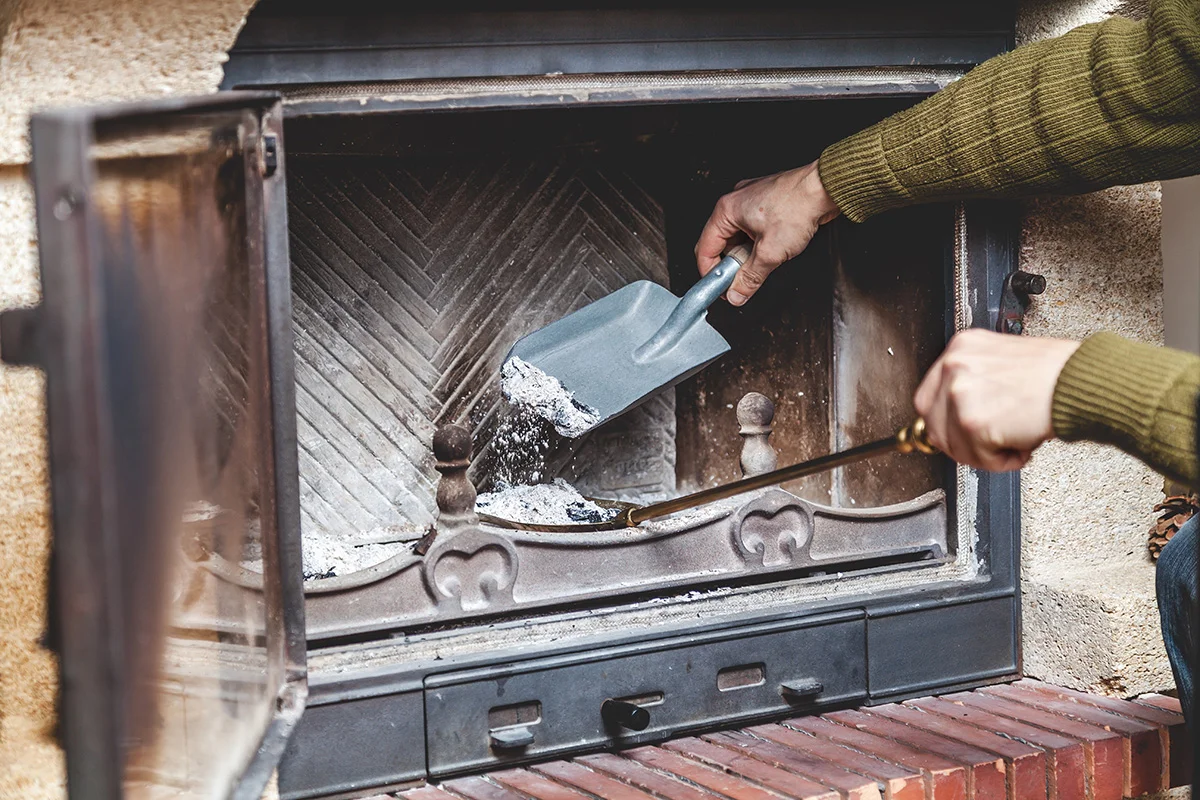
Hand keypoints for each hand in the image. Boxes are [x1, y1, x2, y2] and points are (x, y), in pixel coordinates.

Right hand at [694, 159, 839, 305]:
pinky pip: (754, 230)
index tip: (720, 289)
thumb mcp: (770, 252)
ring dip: (749, 255)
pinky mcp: (767, 205)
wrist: (826, 188)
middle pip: (722, 244)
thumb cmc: (799, 206)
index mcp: (726, 210)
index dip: (711, 272)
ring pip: (740, 238)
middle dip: (733, 265)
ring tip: (766, 259)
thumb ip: (750, 278)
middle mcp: (736, 202)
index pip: (705, 248)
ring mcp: (752, 202)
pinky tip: (774, 249)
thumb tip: (737, 293)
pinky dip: (760, 244)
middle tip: (745, 278)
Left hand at [913, 330, 1079, 471]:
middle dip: (959, 442)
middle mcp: (955, 365)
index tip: (956, 432)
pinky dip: (1001, 461)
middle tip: (987, 444)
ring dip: (983, 453)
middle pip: (932, 423)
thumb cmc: (1056, 374)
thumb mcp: (1002, 362)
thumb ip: (974, 382)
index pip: (929, 395)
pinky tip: (1021, 444)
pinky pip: (977, 458)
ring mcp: (960, 393)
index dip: (943, 421)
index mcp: (962, 347)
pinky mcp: (974, 422)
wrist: (1082, 381)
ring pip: (952, 445)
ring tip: (1012, 440)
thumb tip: (952, 413)